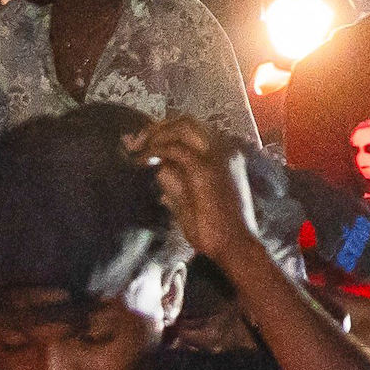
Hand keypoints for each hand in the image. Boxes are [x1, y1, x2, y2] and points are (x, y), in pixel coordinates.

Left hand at [134, 118, 270, 275]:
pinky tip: (143, 162)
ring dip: (155, 136)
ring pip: (182, 127)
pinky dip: (155, 151)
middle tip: (134, 144)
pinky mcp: (205, 169)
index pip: (192, 131)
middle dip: (156, 129)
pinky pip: (175, 149)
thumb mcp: (191, 201)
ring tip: (137, 151)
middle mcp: (225, 148)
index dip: (164, 132)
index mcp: (225, 155)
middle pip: (186, 122)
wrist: (235, 247)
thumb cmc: (215, 230)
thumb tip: (159, 170)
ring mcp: (217, 156)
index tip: (141, 144)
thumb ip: (177, 183)